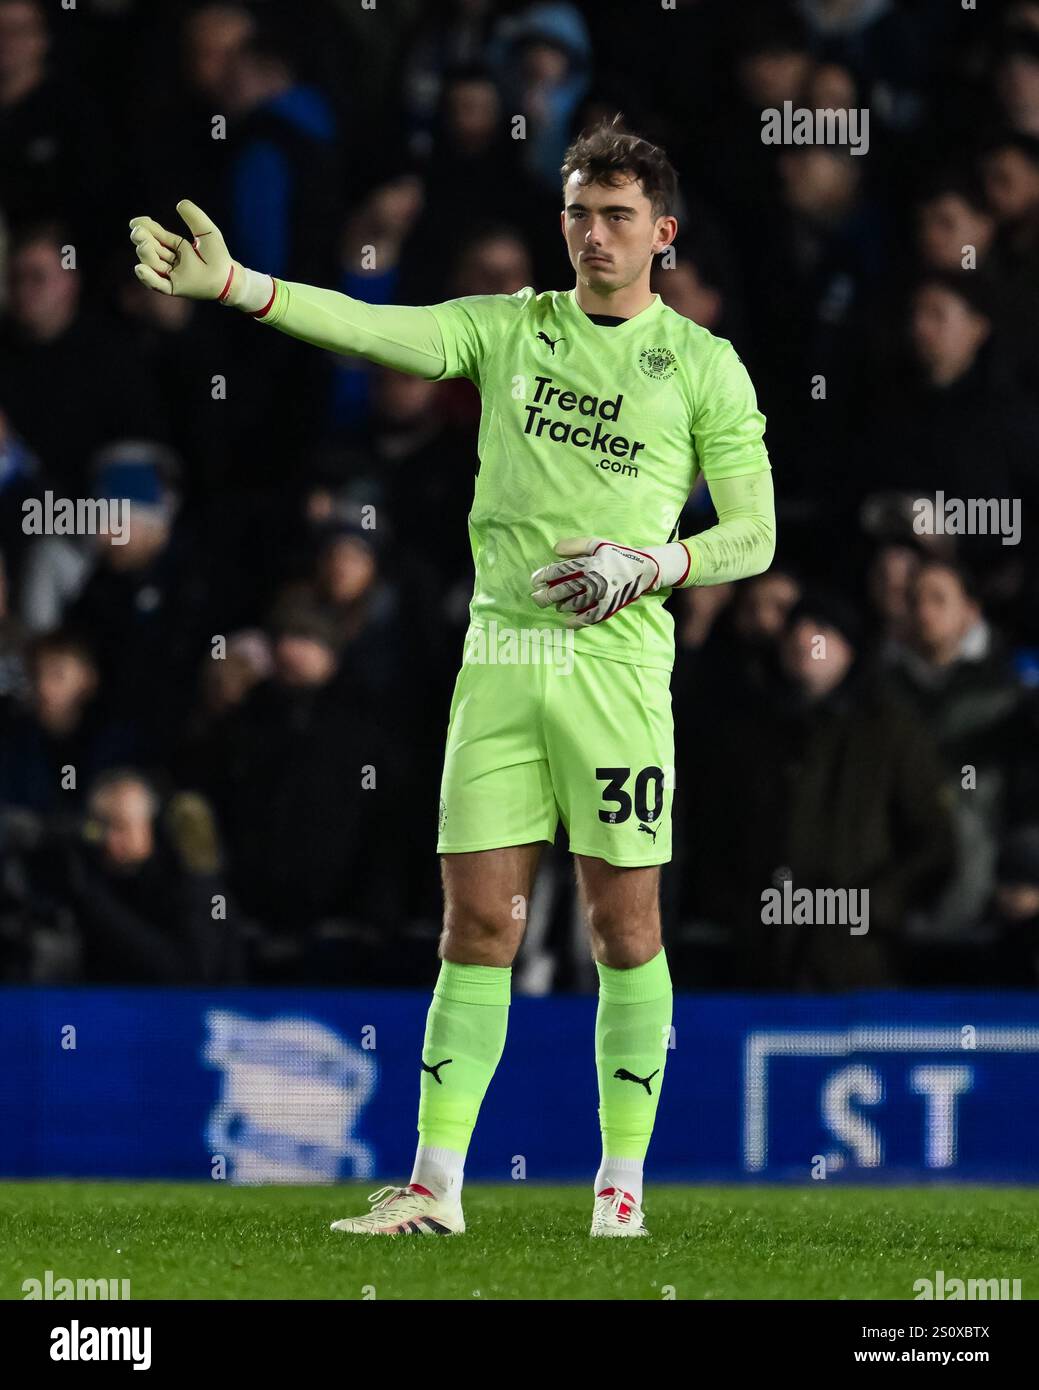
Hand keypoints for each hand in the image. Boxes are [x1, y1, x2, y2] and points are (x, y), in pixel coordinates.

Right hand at [129, 200, 235, 301]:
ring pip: (152, 264)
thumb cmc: (219, 255)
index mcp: (176, 248)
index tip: (135, 222)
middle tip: (138, 233)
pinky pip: (158, 284)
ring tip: (143, 245)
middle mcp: (171, 261)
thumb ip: (194, 216)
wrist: (227, 275)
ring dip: (145, 255)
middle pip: (150, 249)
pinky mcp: (174, 288)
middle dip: (142, 240)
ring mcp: (171, 275)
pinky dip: (148, 278)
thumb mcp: (206, 231)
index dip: (145, 228)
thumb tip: (180, 204)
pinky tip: (140, 268)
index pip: (156, 236)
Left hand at [530, 536, 689, 626]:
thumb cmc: (617, 554)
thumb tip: (554, 549)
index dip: (544, 576)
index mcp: (590, 562)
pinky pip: (589, 617)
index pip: (560, 571)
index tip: (535, 581)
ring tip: (556, 606)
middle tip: (536, 599)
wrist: (644, 569)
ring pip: (574, 604)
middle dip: (546, 596)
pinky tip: (567, 623)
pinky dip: (576, 622)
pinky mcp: (608, 606)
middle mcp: (594, 579)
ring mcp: (602, 595)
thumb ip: (575, 545)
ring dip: (561, 607)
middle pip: (563, 590)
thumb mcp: (598, 543)